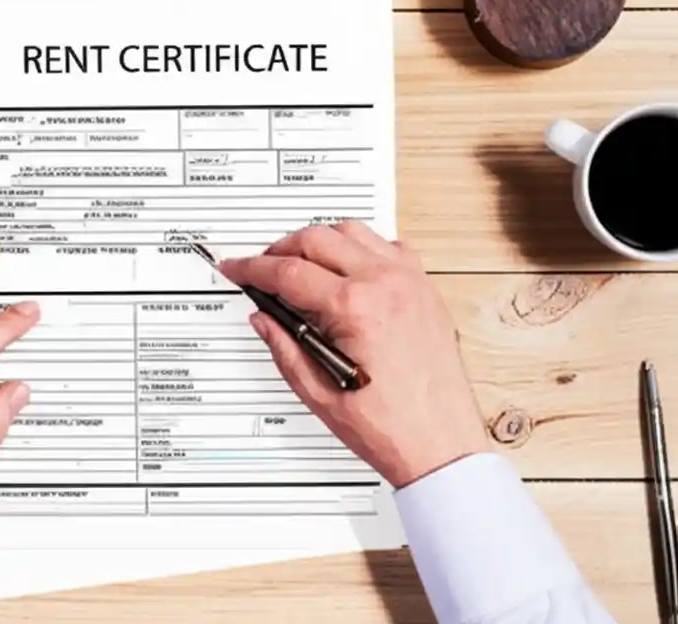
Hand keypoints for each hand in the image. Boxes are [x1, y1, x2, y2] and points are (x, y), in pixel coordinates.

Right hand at [218, 221, 488, 488]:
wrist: (440, 445)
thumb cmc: (393, 429)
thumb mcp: (319, 394)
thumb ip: (285, 348)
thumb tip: (264, 319)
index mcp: (357, 308)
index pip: (288, 272)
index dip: (252, 268)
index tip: (237, 269)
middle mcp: (387, 285)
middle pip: (317, 238)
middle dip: (280, 249)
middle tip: (262, 270)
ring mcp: (411, 283)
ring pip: (352, 231)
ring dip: (319, 241)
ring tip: (300, 265)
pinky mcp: (426, 291)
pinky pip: (389, 247)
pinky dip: (361, 249)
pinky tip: (347, 270)